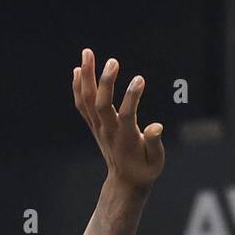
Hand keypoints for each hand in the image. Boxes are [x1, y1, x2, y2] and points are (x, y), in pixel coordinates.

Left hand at [73, 50, 164, 192]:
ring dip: (86, 76)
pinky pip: (81, 104)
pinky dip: (77, 86)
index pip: (127, 114)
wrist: (125, 182)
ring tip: (87, 52)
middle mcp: (108, 131)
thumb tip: (156, 126)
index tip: (140, 78)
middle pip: (101, 104)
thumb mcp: (156, 161)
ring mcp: (98, 127)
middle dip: (105, 81)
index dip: (132, 96)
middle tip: (113, 60)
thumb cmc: (145, 169)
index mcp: (126, 138)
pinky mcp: (93, 125)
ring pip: (87, 100)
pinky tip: (78, 70)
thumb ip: (155, 143)